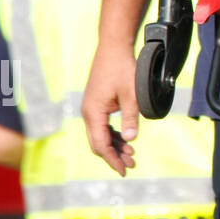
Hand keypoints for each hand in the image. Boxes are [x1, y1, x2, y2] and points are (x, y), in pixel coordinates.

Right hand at [81, 43, 137, 175]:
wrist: (113, 48)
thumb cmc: (123, 68)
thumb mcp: (131, 94)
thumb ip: (130, 117)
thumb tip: (131, 140)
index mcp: (93, 113)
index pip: (101, 144)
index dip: (112, 159)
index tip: (124, 170)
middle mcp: (88, 113)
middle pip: (99, 142)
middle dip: (114, 156)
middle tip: (131, 165)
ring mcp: (91, 108)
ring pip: (101, 135)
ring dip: (115, 146)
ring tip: (131, 155)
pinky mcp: (97, 104)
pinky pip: (103, 125)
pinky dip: (114, 134)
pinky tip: (125, 140)